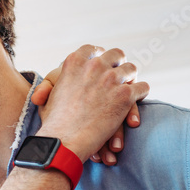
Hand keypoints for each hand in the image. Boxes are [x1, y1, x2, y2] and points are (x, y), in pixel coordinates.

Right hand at [31, 45, 148, 160]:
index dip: (99, 57)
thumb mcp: (47, 96)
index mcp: (75, 62)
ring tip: (128, 89)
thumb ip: (53, 86)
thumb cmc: (53, 122)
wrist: (65, 139)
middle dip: (118, 64)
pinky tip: (136, 101)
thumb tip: (49, 88)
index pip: (93, 50)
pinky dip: (141, 94)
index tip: (102, 65)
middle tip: (118, 76)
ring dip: (131, 79)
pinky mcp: (125, 94)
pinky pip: (143, 87)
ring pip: (132, 69)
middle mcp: (94, 65)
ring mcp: (111, 78)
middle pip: (116, 54)